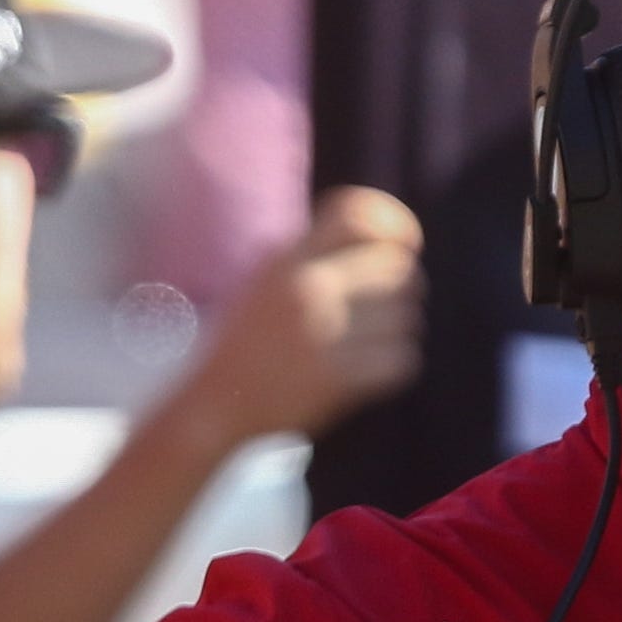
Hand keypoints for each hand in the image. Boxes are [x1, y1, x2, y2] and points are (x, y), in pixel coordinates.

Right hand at [170, 187, 425, 453]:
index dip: (393, 225)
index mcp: (287, 262)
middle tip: (394, 301)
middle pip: (396, 265)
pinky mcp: (339, 380)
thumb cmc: (243, 341)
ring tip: (379, 339)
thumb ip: (305, 252)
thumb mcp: (262, 282)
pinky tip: (377, 366)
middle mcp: (307, 291)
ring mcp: (324, 335)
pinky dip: (396, 363)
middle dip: (404, 284)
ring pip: (405, 316)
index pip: (354, 216)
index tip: (405, 243)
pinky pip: (401, 360)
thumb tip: (367, 223)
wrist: (216, 405)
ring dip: (401, 328)